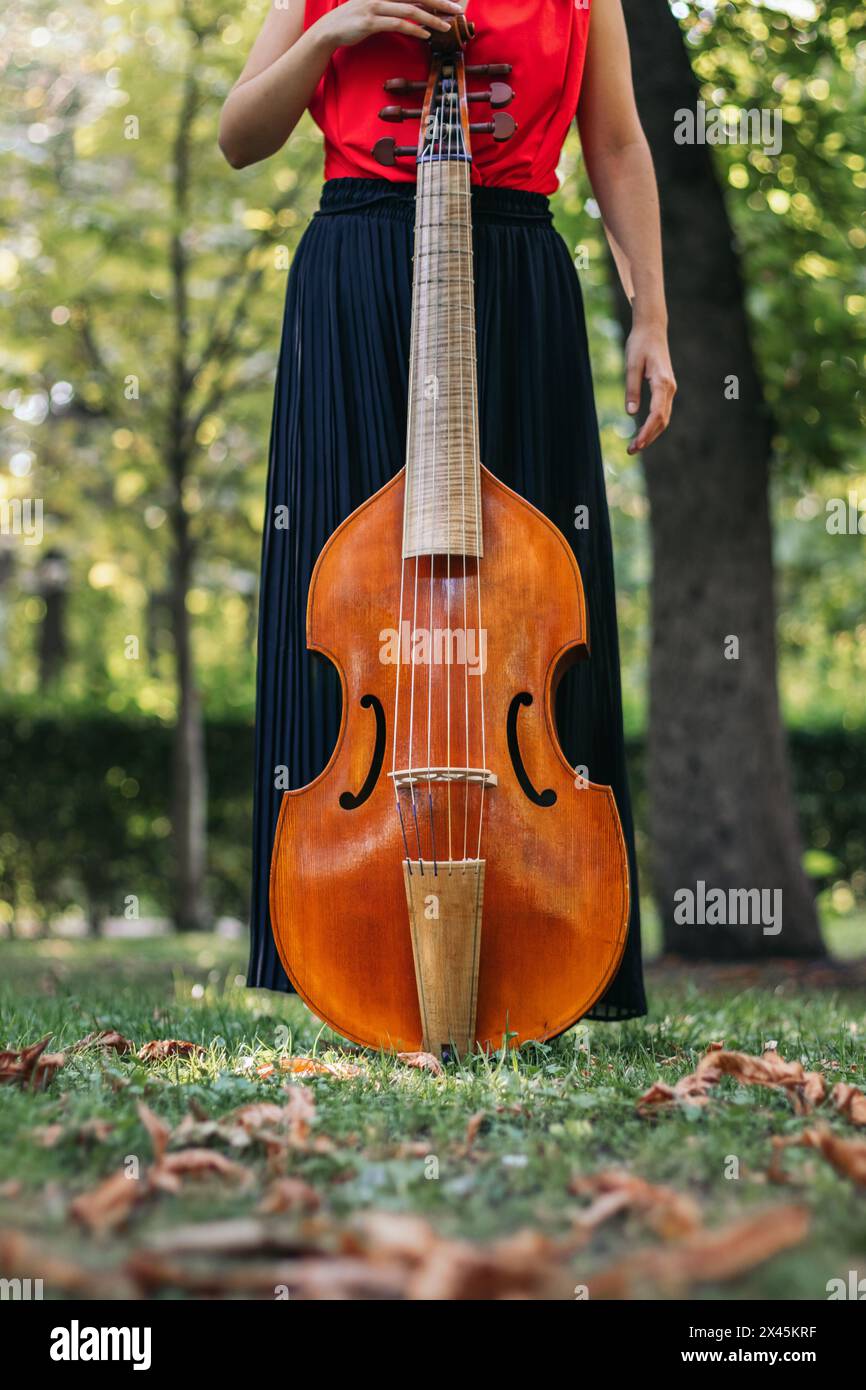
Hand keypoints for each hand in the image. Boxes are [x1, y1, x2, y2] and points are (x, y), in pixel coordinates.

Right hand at [315, 0, 463, 48]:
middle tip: (457, 10)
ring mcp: (375, 5)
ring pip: (410, 10)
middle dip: (439, 2)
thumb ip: (393, 5)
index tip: (451, 2)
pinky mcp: (371, 21)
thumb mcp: (375, 7)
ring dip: (431, 19)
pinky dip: (414, 29)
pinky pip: (398, 24)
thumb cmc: (354, 20)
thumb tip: (414, 10)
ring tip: (446, 27)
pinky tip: (426, 36)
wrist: (329, 30)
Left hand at [624, 321, 675, 454]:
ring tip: (634, 446)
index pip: (656, 414)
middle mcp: (670, 388)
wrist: (652, 329)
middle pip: (662, 421)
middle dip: (647, 438)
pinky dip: (653, 426)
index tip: (636, 445)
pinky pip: (661, 412)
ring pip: (663, 419)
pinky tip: (642, 433)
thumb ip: (632, 388)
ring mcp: (669, 389)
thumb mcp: (631, 364)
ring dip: (650, 434)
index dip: (646, 432)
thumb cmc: (640, 344)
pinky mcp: (665, 389)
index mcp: (662, 383)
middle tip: (631, 450)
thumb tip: (631, 413)